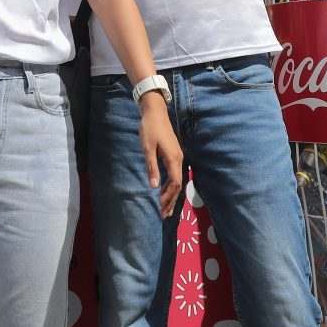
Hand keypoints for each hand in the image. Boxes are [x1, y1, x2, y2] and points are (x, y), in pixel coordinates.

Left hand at [136, 95, 183, 218]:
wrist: (155, 111)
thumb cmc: (150, 129)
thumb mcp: (147, 148)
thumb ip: (152, 167)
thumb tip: (154, 186)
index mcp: (174, 159)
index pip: (175, 184)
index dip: (169, 197)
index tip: (161, 208)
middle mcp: (179, 159)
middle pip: (178, 185)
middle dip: (171, 200)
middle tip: (164, 215)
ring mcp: (177, 156)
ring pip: (177, 180)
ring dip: (171, 194)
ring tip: (165, 208)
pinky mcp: (174, 154)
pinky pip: (175, 174)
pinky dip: (170, 185)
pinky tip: (165, 191)